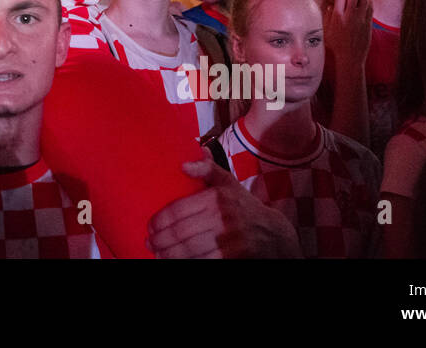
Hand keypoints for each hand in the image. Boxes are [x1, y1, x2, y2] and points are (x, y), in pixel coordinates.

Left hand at [148, 148, 302, 257]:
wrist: (275, 235)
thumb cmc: (244, 207)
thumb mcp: (229, 184)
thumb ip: (208, 169)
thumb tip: (183, 163)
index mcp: (217, 197)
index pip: (179, 210)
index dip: (160, 221)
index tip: (149, 226)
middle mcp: (223, 218)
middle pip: (182, 232)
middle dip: (161, 240)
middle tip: (150, 243)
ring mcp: (229, 241)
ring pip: (190, 250)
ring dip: (169, 254)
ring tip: (158, 254)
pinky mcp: (233, 258)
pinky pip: (203, 261)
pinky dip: (187, 262)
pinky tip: (175, 261)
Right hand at [324, 0, 372, 66]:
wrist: (350, 57)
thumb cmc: (336, 45)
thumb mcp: (326, 30)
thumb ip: (327, 16)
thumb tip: (329, 4)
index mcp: (337, 17)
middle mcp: (349, 16)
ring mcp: (360, 20)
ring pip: (364, 0)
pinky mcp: (368, 24)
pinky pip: (370, 8)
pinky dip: (370, 0)